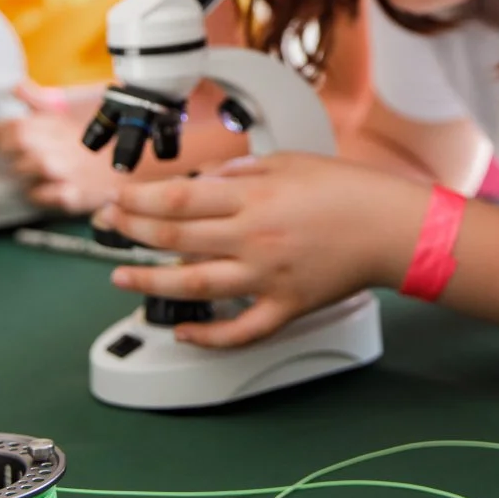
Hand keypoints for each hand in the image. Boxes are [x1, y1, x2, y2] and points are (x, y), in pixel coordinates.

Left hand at [0, 83, 129, 212]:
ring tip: (32, 169)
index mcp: (56, 123)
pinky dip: (39, 193)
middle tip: (12, 153)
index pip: (12, 127)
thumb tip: (16, 86)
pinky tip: (45, 188)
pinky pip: (41, 197)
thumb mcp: (78, 107)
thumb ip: (42, 99)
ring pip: (24, 172)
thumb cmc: (112, 133)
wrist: (142, 160)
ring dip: (23, 171)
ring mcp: (63, 174)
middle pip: (15, 148)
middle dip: (8, 151)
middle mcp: (56, 148)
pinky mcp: (72, 197)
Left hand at [95, 152, 427, 347]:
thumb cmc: (349, 190)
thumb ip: (242, 170)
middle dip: (130, 231)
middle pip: (175, 238)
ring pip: (194, 285)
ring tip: (120, 275)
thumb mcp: (289, 161)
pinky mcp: (284, 306)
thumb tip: (204, 181)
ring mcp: (266, 276)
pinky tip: (183, 330)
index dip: (137, 200)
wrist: (392, 227)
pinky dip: (207, 336)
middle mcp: (253, 238)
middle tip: (106, 226)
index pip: (177, 199)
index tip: (116, 199)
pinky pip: (239, 330)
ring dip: (149, 280)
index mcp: (254, 197)